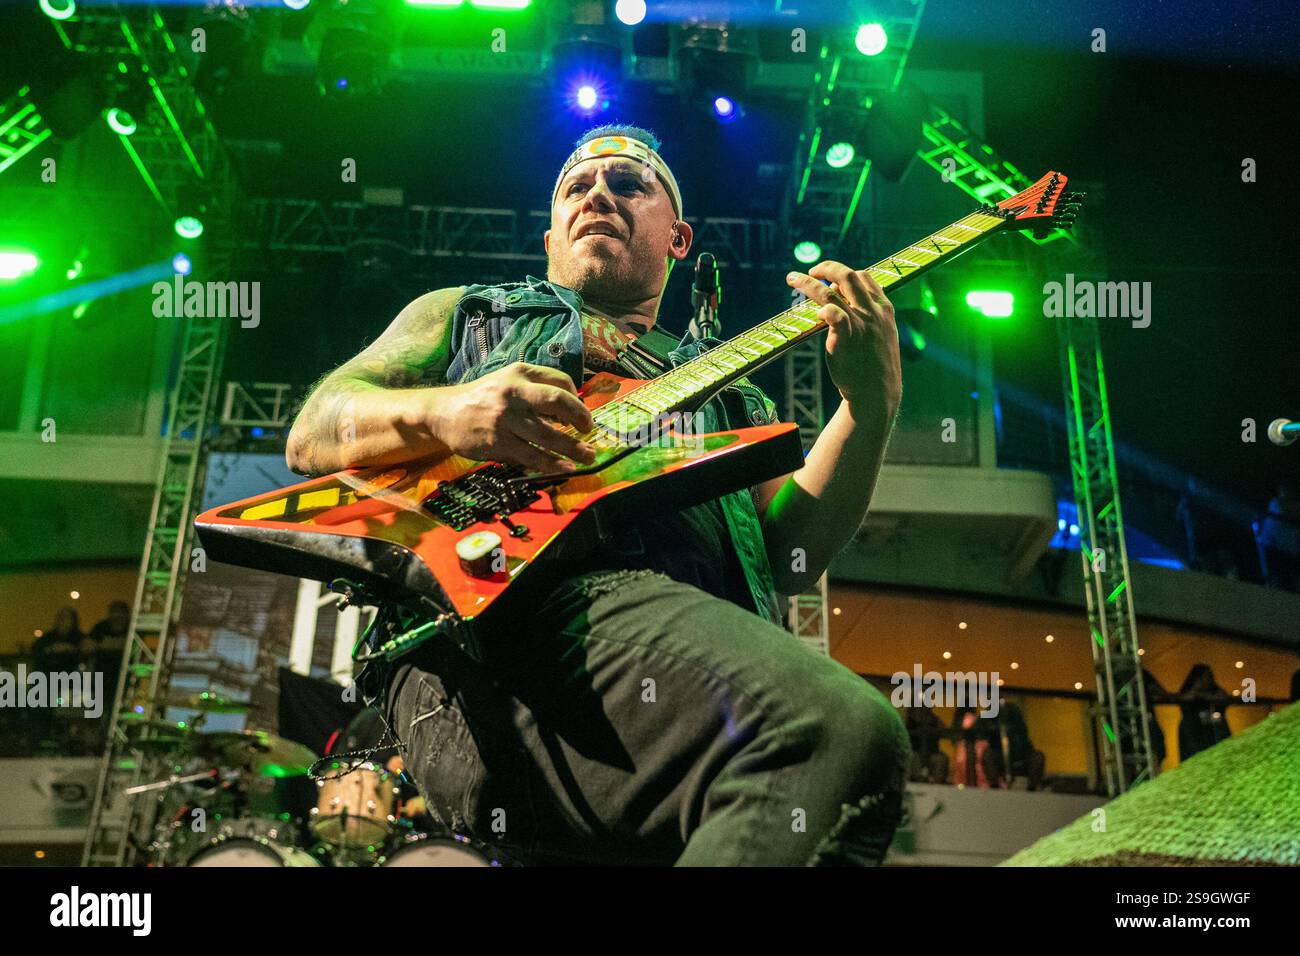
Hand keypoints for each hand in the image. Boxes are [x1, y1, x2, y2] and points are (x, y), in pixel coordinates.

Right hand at [428, 362, 596, 471]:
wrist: (443, 412)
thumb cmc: (484, 397)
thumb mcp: (508, 380)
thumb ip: (537, 389)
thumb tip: (571, 411)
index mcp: (520, 373)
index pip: (560, 382)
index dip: (577, 400)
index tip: (583, 417)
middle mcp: (513, 392)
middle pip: (557, 402)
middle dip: (580, 418)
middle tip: (589, 432)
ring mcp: (504, 419)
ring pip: (547, 435)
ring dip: (573, 449)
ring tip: (588, 457)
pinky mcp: (497, 443)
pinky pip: (531, 456)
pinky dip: (551, 464)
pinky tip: (565, 468)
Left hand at [786, 261, 901, 418]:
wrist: (878, 393)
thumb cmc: (874, 364)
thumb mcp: (880, 333)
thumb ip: (865, 314)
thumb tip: (838, 296)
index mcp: (883, 309)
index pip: (864, 277)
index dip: (844, 274)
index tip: (830, 278)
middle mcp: (872, 313)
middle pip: (848, 276)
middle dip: (827, 267)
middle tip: (812, 270)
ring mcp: (859, 325)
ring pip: (832, 292)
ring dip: (808, 282)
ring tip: (792, 278)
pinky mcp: (845, 340)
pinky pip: (833, 315)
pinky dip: (823, 309)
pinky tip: (815, 314)